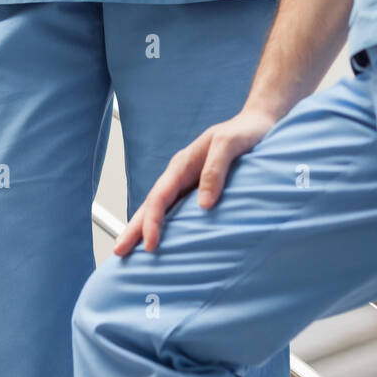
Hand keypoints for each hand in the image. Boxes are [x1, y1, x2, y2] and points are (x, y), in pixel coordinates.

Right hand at [113, 107, 277, 255]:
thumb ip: (215, 170)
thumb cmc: (245, 132)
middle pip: (151, 204)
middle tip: (119, 252)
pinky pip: (176, 209)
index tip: (150, 245)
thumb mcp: (230, 144)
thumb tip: (204, 205)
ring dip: (144, 227)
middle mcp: (180, 175)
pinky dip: (163, 224)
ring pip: (160, 208)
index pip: (160, 196)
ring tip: (130, 251)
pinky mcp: (198, 189)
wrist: (258, 123)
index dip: (152, 221)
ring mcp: (187, 183)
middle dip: (134, 227)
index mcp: (183, 164)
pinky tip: (161, 239)